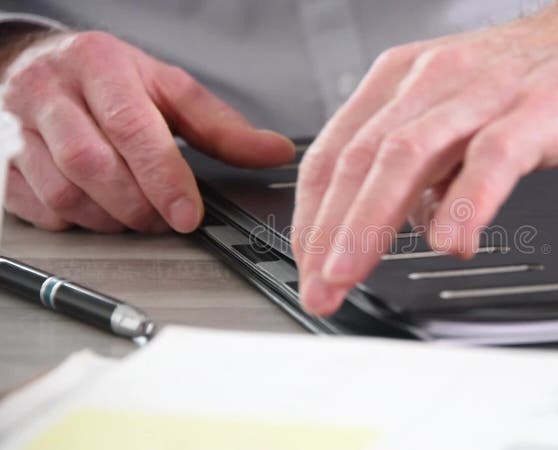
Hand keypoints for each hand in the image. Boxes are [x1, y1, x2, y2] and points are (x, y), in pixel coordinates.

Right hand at [2, 31, 294, 232]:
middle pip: (93, 165)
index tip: (189, 214)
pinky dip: (76, 222)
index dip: (164, 179)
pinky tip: (99, 212)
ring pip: (62, 192)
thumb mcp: (168, 89)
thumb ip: (221, 125)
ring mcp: (18, 128)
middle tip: (167, 219)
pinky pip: (37, 209)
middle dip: (139, 205)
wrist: (38, 66)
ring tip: (138, 216)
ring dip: (110, 219)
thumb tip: (273, 152)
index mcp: (100, 65)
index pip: (133, 128)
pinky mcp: (2, 163)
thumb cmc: (109, 80)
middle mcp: (51, 92)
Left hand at [292, 0, 557, 314]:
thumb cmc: (532, 78)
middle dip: (329, 230)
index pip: (337, 152)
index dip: (314, 213)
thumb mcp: (459, 116)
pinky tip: (451, 241)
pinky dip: (467, 201)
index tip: (307, 262)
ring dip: (370, 221)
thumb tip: (409, 225)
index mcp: (403, 83)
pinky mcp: (536, 108)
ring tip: (351, 270)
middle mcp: (431, 81)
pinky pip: (493, 155)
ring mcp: (481, 92)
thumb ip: (429, 169)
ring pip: (407, 156)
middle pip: (361, 159)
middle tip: (318, 285)